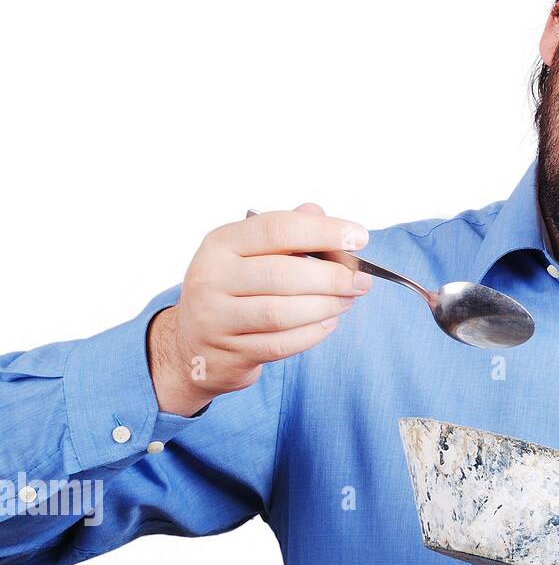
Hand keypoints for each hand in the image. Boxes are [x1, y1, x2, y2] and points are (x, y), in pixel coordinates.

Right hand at [147, 203, 370, 416]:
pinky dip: (312, 333)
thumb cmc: (232, 289)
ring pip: (282, 313)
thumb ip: (284, 232)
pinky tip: (329, 322)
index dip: (324, 231)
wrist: (192, 343)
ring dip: (326, 306)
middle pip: (283, 274)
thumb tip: (317, 212)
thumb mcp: (248, 252)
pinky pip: (281, 344)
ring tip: (348, 299)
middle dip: (333, 277)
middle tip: (361, 279)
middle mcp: (212, 278)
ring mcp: (216, 318)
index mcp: (221, 243)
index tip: (359, 237)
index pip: (278, 229)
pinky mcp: (229, 352)